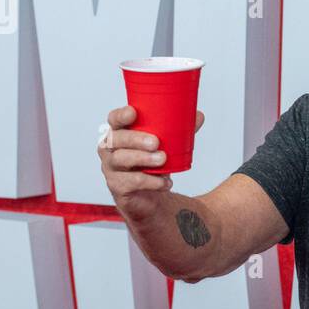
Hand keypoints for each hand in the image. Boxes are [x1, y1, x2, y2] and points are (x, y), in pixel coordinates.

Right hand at [98, 105, 204, 220]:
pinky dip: (150, 181)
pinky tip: (164, 182)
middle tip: (156, 142)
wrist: (150, 196)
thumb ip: (180, 130)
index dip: (120, 115)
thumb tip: (198, 116)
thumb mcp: (167, 145)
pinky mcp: (117, 187)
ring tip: (163, 160)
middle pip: (115, 139)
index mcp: (120, 133)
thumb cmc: (153, 164)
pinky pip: (130, 182)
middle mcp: (110, 149)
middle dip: (135, 139)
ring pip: (121, 159)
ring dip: (143, 159)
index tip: (133, 112)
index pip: (114, 119)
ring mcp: (111, 168)